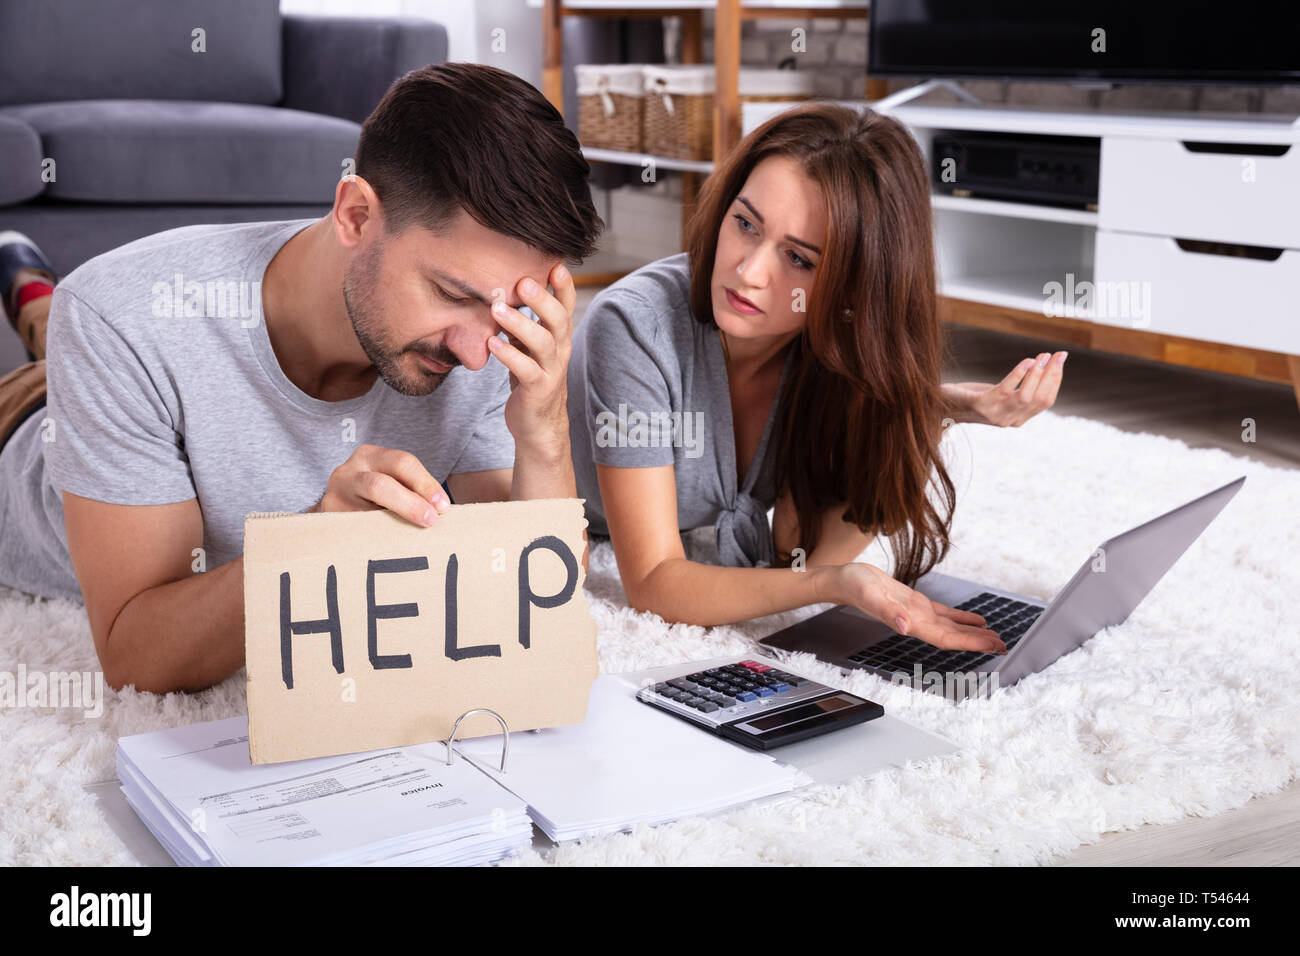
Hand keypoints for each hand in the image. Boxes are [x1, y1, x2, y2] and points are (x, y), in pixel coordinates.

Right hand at [309, 443, 450, 526]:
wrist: (334, 512)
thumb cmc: (375, 498)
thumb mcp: (391, 482)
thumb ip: (412, 490)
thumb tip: (443, 509)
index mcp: (369, 456)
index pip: (402, 463)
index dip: (426, 484)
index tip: (443, 506)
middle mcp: (347, 472)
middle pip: (380, 485)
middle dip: (411, 503)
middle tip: (432, 521)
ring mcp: (332, 497)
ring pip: (364, 511)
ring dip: (393, 524)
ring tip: (413, 537)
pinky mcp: (326, 521)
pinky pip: (354, 531)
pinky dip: (376, 539)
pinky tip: (392, 548)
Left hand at [487, 263, 574, 459]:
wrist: (538, 423)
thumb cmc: (530, 376)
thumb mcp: (529, 344)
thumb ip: (522, 320)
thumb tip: (499, 288)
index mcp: (559, 335)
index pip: (566, 305)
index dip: (564, 285)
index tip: (555, 263)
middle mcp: (560, 350)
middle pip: (559, 319)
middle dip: (542, 299)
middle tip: (523, 281)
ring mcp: (551, 370)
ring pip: (543, 343)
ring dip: (520, 324)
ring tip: (497, 309)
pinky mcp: (538, 389)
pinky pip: (526, 370)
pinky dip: (509, 355)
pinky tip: (492, 344)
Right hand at [821, 563, 1006, 653]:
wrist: (844, 579)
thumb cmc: (854, 586)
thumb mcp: (871, 595)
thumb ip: (888, 612)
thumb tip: (905, 627)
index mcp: (910, 622)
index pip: (946, 638)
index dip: (970, 643)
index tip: (991, 647)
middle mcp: (917, 622)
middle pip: (954, 636)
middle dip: (979, 642)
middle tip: (1003, 646)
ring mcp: (918, 613)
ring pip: (952, 627)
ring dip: (973, 633)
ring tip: (995, 637)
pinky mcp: (916, 603)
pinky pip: (944, 614)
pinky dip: (961, 618)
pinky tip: (976, 620)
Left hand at [942, 351, 1065, 426]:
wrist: (940, 407)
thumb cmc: (971, 397)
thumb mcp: (999, 397)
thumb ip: (1018, 390)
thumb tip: (1044, 369)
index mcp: (1017, 420)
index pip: (1045, 401)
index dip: (1056, 380)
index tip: (1061, 360)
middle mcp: (1008, 420)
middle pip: (1040, 398)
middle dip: (1053, 374)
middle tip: (1059, 354)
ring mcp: (995, 415)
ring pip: (1026, 396)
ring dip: (1038, 374)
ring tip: (1043, 356)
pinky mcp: (981, 405)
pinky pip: (1006, 389)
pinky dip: (1019, 374)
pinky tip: (1027, 361)